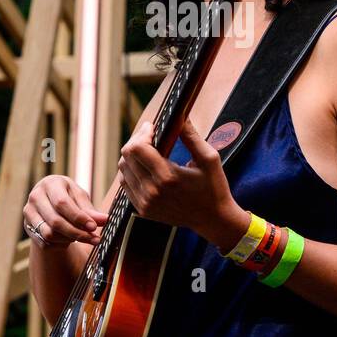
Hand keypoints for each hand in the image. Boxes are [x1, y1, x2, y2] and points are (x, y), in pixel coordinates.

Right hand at [23, 175, 108, 248]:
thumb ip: (90, 210)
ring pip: (49, 234)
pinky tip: (70, 239)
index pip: (62, 203)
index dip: (79, 217)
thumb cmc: (68, 196)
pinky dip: (60, 243)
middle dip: (77, 233)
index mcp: (50, 184)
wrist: (50, 201)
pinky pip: (45, 241)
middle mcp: (35, 196)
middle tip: (95, 239)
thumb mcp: (80, 198)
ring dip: (70, 239)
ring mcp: (29, 212)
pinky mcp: (28, 226)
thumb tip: (105, 220)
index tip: (93, 227)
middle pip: (55, 221)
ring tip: (85, 238)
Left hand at [117, 117, 249, 251]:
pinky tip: (145, 167)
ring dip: (132, 156)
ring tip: (147, 151)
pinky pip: (125, 185)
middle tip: (150, 136)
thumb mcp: (209, 159)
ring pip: (123, 170)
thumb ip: (192, 137)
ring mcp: (145, 203)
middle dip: (137, 141)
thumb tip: (180, 116)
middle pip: (126, 156)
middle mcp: (152, 191)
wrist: (213, 219)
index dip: (142, 133)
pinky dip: (131, 172)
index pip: (137, 148)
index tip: (152, 127)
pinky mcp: (143, 210)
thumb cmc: (213, 188)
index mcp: (168, 177)